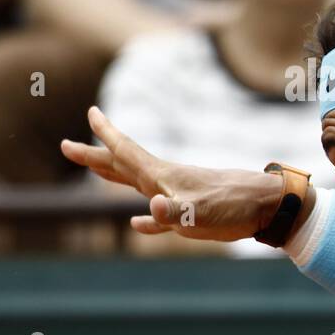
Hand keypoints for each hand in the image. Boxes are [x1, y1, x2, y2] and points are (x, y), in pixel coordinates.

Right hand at [61, 107, 293, 242]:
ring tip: (94, 167)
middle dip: (95, 155)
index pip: (127, 152)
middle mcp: (166, 182)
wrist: (267, 207)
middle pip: (122, 164)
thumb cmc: (235, 205)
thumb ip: (174, 213)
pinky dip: (144, 219)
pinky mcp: (189, 216)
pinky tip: (137, 223)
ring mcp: (176, 197)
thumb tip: (150, 212)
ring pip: (136, 184)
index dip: (107, 134)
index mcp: (163, 177)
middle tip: (67, 145)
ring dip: (113, 176)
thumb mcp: (201, 212)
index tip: (91, 111)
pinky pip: (158, 217)